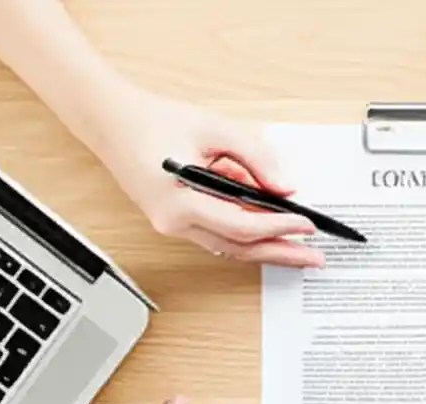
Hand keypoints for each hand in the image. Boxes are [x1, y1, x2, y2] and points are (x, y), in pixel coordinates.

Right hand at [93, 86, 324, 267]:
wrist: (112, 123)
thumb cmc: (155, 122)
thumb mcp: (214, 128)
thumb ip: (255, 157)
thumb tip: (286, 186)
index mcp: (180, 202)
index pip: (241, 225)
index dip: (278, 227)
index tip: (307, 225)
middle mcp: (174, 223)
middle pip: (238, 247)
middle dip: (280, 253)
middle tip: (313, 259)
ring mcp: (173, 226)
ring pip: (229, 247)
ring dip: (266, 249)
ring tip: (299, 252)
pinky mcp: (175, 222)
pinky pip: (217, 235)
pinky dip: (246, 235)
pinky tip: (270, 233)